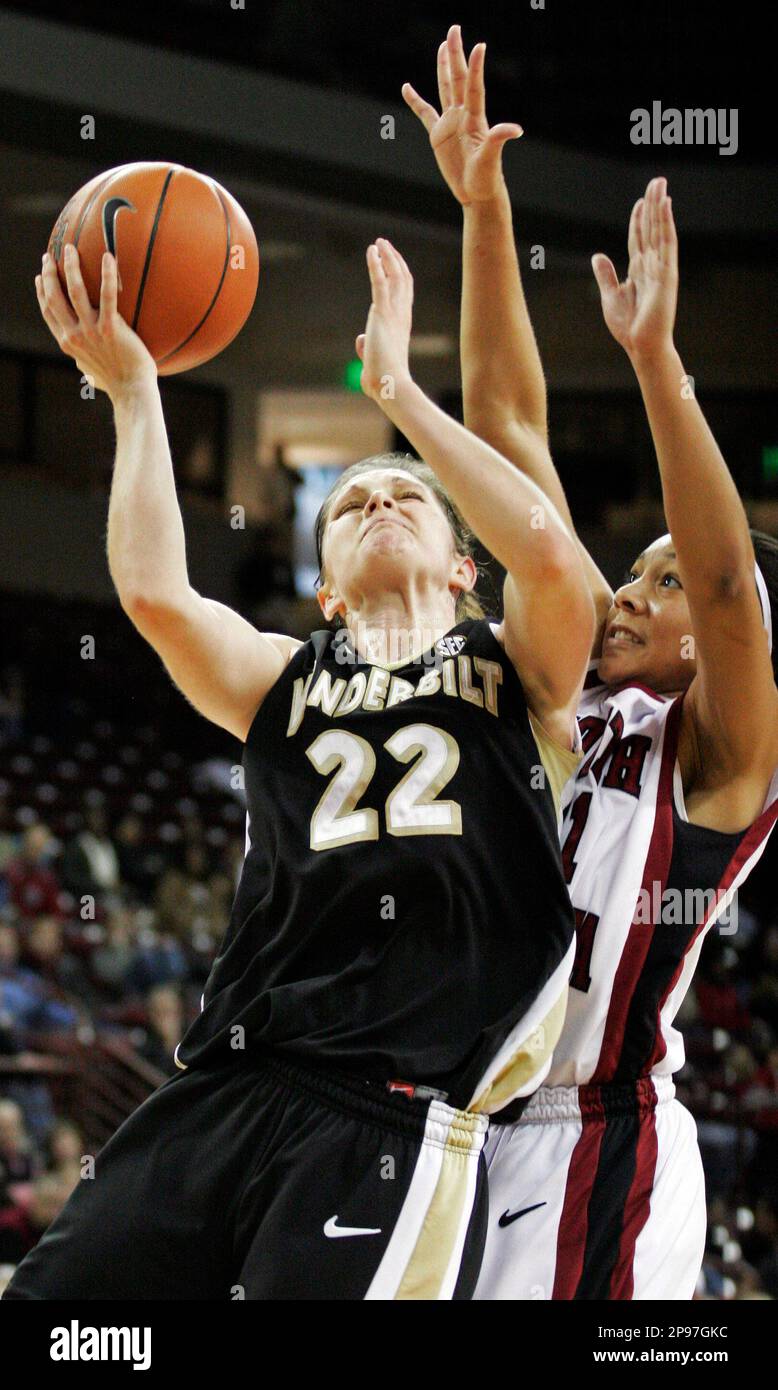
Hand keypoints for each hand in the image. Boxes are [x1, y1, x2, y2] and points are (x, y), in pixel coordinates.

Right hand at [35, 246, 156, 400]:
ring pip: (74, 291)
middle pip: (54, 297)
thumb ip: (86, 361)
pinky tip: (108, 257)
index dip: (42, 292)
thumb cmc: (117, 383)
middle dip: (50, 273)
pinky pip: (108, 295)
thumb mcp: (92, 372)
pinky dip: (107, 274)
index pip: (48, 312)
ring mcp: (91, 331)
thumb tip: (86, 367)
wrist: (132, 391)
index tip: (41, 276)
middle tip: (50, 255)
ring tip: (70, 248)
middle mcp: (74, 335)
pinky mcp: (111, 329)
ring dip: (70, 266)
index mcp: (68, 343)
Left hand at [355, 239, 413, 405]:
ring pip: (395, 276)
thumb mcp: (373, 360)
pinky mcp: (382, 312)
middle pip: (403, 279)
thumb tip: (361, 340)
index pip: (405, 294)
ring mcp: (394, 312)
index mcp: (401, 324)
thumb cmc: (382, 380)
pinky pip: (380, 281)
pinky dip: (376, 264)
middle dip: (394, 260)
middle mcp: (402, 314)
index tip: (392, 262)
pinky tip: (371, 250)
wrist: (389, 385)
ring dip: (387, 256)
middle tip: (385, 245)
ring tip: (379, 242)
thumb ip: (367, 347)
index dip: (399, 275)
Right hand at [402, 24, 521, 205]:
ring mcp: (450, 122)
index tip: (479, 45)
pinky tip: (407, 88)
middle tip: (455, 29)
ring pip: (445, 88)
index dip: (476, 67)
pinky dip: (415, 101)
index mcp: (474, 119)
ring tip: (443, 46)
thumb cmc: (486, 177)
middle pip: (457, 78)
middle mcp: (462, 115)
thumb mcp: (491, 159)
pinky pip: (425, 113)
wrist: (477, 192)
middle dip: (456, 54)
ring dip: (443, 67)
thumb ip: (499, 140)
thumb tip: (516, 130)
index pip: (474, 87)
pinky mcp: (438, 134)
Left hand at [591, 177, 678, 359]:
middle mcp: (652, 265)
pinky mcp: (667, 274)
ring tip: (660, 184)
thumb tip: (597, 255)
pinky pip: (667, 243)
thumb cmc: (629, 327)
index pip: (638, 238)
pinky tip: (665, 205)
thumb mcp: (610, 296)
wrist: (642, 346)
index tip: (639, 201)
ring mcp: (661, 268)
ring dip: (659, 206)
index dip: (638, 218)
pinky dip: (666, 223)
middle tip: (655, 181)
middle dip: (652, 205)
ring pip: (659, 230)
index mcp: (639, 270)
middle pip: (651, 228)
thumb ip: (606, 275)